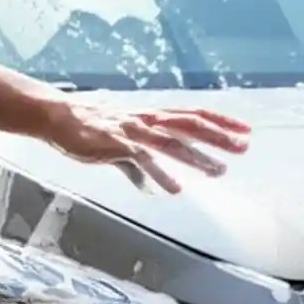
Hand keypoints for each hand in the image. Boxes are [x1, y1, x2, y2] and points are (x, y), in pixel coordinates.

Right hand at [41, 101, 250, 193]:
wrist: (59, 117)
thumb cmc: (92, 129)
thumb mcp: (121, 146)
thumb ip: (137, 168)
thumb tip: (149, 188)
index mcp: (153, 117)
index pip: (194, 115)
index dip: (221, 122)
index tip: (244, 131)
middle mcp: (148, 120)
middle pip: (190, 125)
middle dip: (218, 137)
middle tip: (243, 148)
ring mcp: (133, 130)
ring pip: (171, 142)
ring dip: (197, 157)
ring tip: (219, 171)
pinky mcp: (116, 143)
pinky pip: (141, 159)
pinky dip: (159, 173)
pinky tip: (174, 187)